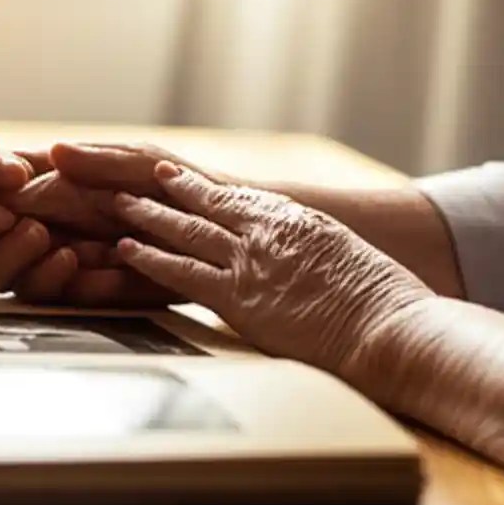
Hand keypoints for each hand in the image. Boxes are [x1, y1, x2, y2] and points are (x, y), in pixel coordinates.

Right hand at [0, 142, 216, 304]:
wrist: (228, 231)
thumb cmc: (183, 184)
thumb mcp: (142, 163)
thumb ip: (98, 163)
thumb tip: (52, 152)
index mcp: (46, 187)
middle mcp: (47, 227)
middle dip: (4, 247)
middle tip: (36, 232)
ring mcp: (67, 264)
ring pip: (21, 282)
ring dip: (36, 271)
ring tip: (68, 254)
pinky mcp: (94, 295)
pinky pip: (72, 300)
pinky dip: (86, 287)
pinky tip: (108, 272)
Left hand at [113, 162, 432, 369]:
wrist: (386, 328)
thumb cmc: (382, 304)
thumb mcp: (347, 260)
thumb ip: (314, 253)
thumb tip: (306, 264)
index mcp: (296, 220)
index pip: (238, 198)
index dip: (202, 188)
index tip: (177, 176)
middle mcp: (266, 232)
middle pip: (204, 204)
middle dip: (166, 190)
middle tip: (137, 179)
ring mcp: (248, 263)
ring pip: (184, 230)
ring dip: (146, 214)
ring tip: (116, 203)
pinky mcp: (235, 298)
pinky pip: (180, 273)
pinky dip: (149, 258)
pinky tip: (125, 249)